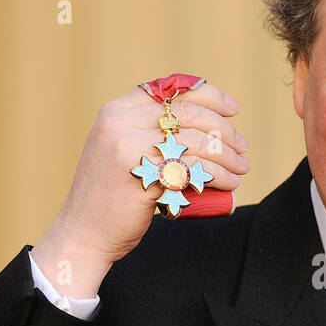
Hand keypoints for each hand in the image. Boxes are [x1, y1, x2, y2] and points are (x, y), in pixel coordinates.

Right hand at [33, 80, 249, 296]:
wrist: (83, 234)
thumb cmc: (109, 196)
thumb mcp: (117, 149)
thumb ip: (143, 130)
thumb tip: (197, 123)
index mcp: (116, 111)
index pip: (171, 91)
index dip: (208, 96)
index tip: (233, 109)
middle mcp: (120, 123)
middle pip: (188, 115)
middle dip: (224, 130)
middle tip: (242, 147)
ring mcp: (129, 148)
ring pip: (195, 142)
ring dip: (227, 155)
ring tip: (242, 168)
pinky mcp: (142, 177)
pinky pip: (193, 169)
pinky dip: (219, 175)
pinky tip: (230, 183)